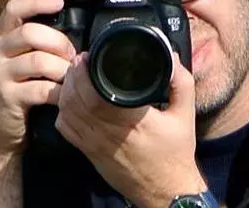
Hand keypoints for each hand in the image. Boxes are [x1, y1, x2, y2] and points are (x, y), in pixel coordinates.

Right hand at [0, 0, 75, 154]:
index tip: (60, 2)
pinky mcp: (7, 97)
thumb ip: (42, 43)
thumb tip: (80, 29)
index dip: (37, 1)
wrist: (0, 126)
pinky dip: (60, 91)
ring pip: (38, 61)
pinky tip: (66, 96)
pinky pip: (41, 89)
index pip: (14, 8)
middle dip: (59, 42)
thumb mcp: (24, 58)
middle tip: (72, 56)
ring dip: (62, 68)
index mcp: (3, 36)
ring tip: (71, 77)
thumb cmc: (22, 85)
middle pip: (30, 32)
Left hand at [55, 52, 206, 207]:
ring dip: (65, 91)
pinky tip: (69, 101)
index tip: (87, 57)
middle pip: (76, 100)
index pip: (96, 94)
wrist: (165, 191)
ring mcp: (95, 144)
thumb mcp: (185, 115)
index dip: (85, 72)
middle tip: (79, 62)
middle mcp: (109, 132)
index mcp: (131, 120)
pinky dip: (62, 111)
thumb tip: (171, 58)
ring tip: (74, 76)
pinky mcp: (89, 153)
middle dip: (73, 75)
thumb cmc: (174, 153)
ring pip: (67, 112)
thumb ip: (181, 83)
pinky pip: (65, 130)